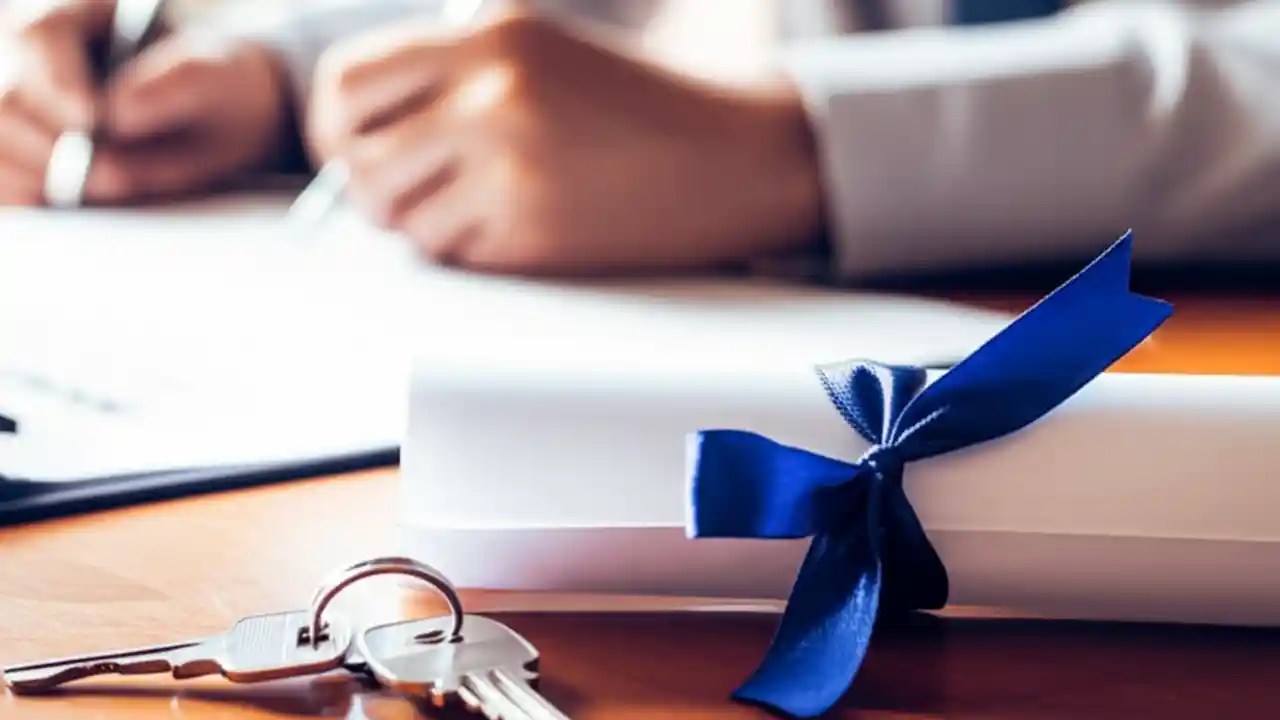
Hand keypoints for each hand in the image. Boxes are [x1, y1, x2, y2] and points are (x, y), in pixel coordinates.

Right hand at [0, 1, 293, 205]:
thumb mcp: (218, 80)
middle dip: (52, 145)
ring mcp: (17, 88)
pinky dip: (16, 187)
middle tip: (109, 176)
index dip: (59, 85)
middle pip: (6, 93)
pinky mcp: (15, 136)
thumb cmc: (217, 86)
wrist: (218, 113)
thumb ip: (176, 87)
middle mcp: (33, 46)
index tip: (92, 122)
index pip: (42, 35)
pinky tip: (49, 197)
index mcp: (82, 10)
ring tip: (83, 190)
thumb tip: (116, 116)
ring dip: (30, 172)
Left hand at [308, 13, 822, 274]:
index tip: (352, 148)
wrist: (733, 151)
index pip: (348, 82)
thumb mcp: (540, 50)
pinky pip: (455, 254)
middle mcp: (490, 94)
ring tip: (480, 208)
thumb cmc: (634, 104)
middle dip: (369, 190)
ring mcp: (510, 165)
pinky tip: (527, 225)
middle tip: (404, 197)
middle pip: (356, 160)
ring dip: (426, 225)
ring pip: (401, 218)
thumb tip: (352, 139)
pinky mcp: (535, 230)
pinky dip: (474, 249)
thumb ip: (450, 75)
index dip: (333, 126)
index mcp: (487, 36)